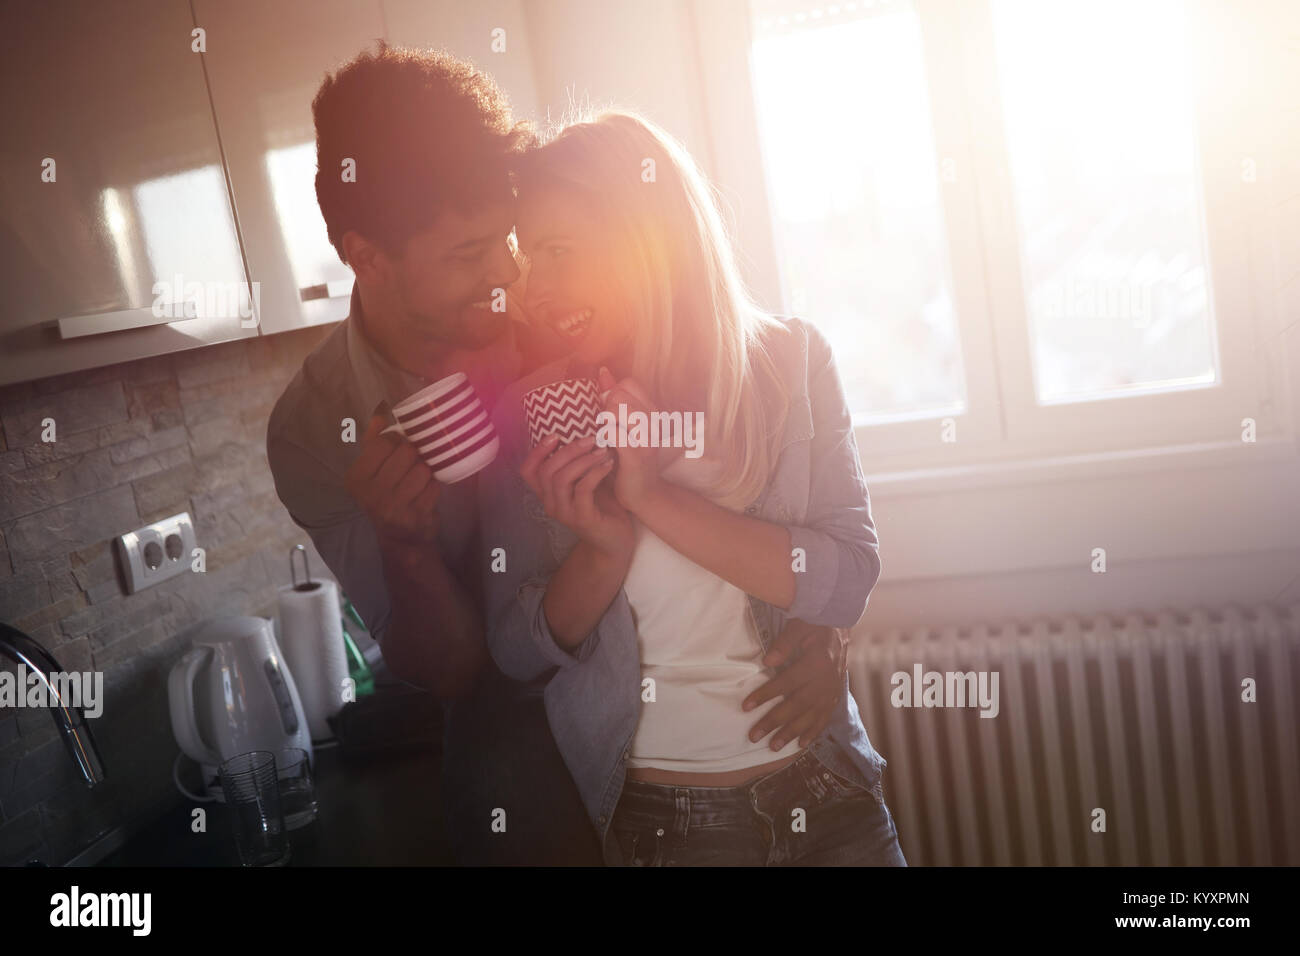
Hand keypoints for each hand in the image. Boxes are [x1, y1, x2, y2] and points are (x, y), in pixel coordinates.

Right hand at [344, 412, 442, 546]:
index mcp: (356, 478)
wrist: (400, 539)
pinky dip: (433, 487)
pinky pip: (434, 485)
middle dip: (414, 456)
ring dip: (425, 472)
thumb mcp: (372, 471)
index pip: (383, 441)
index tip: (400, 447)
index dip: (398, 440)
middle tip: (411, 466)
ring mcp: (393, 506)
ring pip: (423, 468)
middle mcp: (371, 493)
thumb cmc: (386, 496)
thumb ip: (373, 441)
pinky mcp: (415, 516)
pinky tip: (424, 495)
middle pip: (406, 452)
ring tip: (417, 482)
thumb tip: (380, 413)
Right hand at [521, 433, 632, 557]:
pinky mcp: (583, 519)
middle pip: (547, 471)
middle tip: (591, 438)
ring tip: (603, 450)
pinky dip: (596, 472)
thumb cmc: (602, 506)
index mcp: (547, 494)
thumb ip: (578, 463)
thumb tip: (583, 432)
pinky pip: (583, 490)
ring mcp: (565, 513)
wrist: (616, 540)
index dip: (537, 452)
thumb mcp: (587, 480)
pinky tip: (609, 464)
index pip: (528, 471)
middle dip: (568, 450)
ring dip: (584, 460)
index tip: (556, 434)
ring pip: (562, 479)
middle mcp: (551, 504)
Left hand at [597, 367, 674, 512]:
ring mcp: (646, 438)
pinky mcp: (636, 455)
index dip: (614, 395)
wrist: (644, 494)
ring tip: (606, 436)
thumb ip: (614, 398)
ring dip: (605, 420)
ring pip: (618, 408)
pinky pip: (613, 432)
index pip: (629, 384)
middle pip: (621, 393)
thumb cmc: (629, 459)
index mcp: (652, 412)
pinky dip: (603, 436)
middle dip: (606, 407)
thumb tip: (603, 372)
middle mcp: (653, 421)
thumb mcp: (623, 425)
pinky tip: (603, 447)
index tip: (612, 415)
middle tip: (607, 428)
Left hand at [742, 619, 848, 749]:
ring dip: (791, 733)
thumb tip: (767, 661)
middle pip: (796, 705)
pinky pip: (824, 718)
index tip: (746, 706)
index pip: (786, 682)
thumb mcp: (799, 625)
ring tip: (773, 746)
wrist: (841, 625)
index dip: (766, 695)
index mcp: (816, 662)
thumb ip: (784, 643)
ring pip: (810, 716)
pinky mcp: (836, 696)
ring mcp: (832, 691)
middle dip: (774, 722)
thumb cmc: (815, 624)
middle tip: (754, 736)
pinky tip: (801, 744)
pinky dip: (813, 732)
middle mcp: (826, 680)